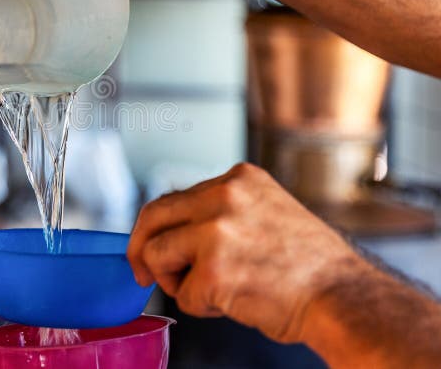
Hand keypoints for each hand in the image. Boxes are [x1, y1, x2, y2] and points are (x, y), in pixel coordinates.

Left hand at [127, 162, 368, 342]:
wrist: (345, 297)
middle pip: (153, 215)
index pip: (177, 197)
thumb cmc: (311, 267)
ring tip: (211, 291)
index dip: (159, 226)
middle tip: (141, 271)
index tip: (152, 244)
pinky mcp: (212, 269)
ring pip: (157, 254)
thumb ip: (223, 213)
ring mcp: (216, 231)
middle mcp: (224, 196)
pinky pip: (181, 294)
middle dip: (140, 247)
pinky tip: (234, 302)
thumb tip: (178, 232)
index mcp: (239, 179)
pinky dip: (201, 306)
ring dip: (175, 280)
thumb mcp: (267, 212)